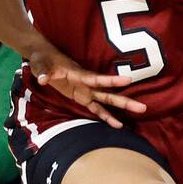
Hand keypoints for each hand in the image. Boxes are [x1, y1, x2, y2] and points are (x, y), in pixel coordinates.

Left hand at [26, 43, 146, 128]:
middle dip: (124, 100)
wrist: (44, 58)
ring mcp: (86, 90)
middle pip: (108, 93)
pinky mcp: (82, 96)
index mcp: (78, 74)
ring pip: (106, 100)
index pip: (96, 78)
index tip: (128, 80)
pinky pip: (96, 108)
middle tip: (142, 107)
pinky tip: (117, 125)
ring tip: (139, 112)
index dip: (110, 81)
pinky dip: (106, 116)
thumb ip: (43, 72)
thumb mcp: (40, 64)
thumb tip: (43, 79)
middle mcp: (86, 83)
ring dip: (120, 108)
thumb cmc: (43, 60)